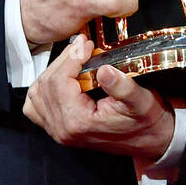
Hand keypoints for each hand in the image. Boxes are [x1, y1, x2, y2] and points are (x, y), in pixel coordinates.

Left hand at [22, 34, 174, 161]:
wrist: (149, 141)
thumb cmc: (145, 122)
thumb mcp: (141, 101)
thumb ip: (122, 86)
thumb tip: (104, 69)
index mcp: (78, 122)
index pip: (59, 82)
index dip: (71, 57)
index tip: (86, 44)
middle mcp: (62, 130)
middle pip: (46, 84)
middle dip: (63, 60)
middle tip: (82, 46)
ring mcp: (58, 131)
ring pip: (37, 93)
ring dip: (53, 72)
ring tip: (74, 60)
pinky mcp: (58, 129)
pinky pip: (36, 106)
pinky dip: (43, 89)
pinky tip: (61, 78)